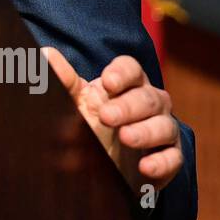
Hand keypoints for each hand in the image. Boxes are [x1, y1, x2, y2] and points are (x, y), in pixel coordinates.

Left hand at [42, 48, 183, 194]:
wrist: (102, 161)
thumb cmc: (91, 120)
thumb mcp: (74, 101)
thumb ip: (63, 80)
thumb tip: (44, 53)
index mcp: (127, 84)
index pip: (132, 69)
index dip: (122, 73)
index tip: (108, 82)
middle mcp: (150, 103)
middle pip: (148, 97)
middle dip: (129, 106)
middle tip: (107, 117)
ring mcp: (162, 129)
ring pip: (165, 125)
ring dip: (146, 132)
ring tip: (125, 138)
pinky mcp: (168, 157)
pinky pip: (174, 157)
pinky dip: (162, 162)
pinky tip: (145, 167)